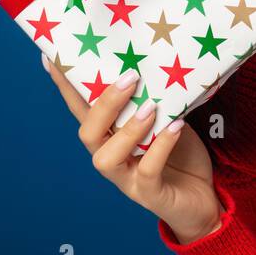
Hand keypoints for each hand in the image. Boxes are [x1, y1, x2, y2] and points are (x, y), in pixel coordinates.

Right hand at [42, 53, 223, 243]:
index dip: (65, 87)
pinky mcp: (149, 194)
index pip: (82, 110)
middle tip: (129, 77)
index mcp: (110, 137)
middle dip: (104, 104)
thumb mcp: (167, 120)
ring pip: (107, 158)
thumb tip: (153, 61)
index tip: (51, 57)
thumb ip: (154, 100)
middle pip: (87, 133)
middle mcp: (111, 157)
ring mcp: (126, 179)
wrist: (205, 197)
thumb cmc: (182, 155)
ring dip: (127, 130)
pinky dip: (160, 147)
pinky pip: (147, 171)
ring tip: (150, 107)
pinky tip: (176, 127)